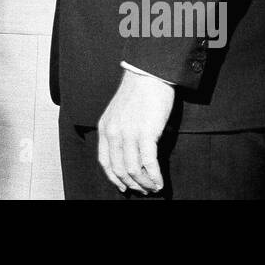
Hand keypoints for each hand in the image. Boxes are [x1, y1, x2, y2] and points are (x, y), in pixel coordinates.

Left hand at [97, 68, 175, 194]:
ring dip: (145, 183)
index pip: (105, 162)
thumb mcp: (119, 112)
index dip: (115, 178)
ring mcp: (128, 134)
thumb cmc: (138, 92)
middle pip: (119, 169)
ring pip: (133, 170)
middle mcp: (113, 132)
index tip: (124, 187)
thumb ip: (118, 131)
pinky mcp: (146, 133)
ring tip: (154, 187)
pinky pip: (148, 163)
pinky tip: (160, 181)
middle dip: (132, 184)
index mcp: (105, 128)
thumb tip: (128, 155)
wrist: (149, 74)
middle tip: (144, 190)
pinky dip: (154, 176)